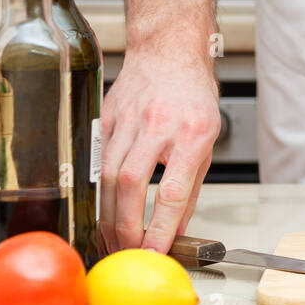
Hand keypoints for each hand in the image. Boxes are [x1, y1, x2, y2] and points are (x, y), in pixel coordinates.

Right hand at [98, 47, 219, 254]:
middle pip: (130, 185)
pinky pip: (97, 162)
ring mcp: (128, 120)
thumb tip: (176, 228)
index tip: (155, 250)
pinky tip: (100, 210)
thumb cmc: (192, 95)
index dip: (160, 226)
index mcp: (192, 132)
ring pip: (108, 176)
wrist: (168, 52)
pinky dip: (98, 191)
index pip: (172, 190)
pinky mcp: (106, 119)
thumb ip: (191, 188)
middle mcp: (158, 125)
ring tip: (113, 239)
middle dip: (126, 226)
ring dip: (108, 215)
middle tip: (128, 252)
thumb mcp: (208, 141)